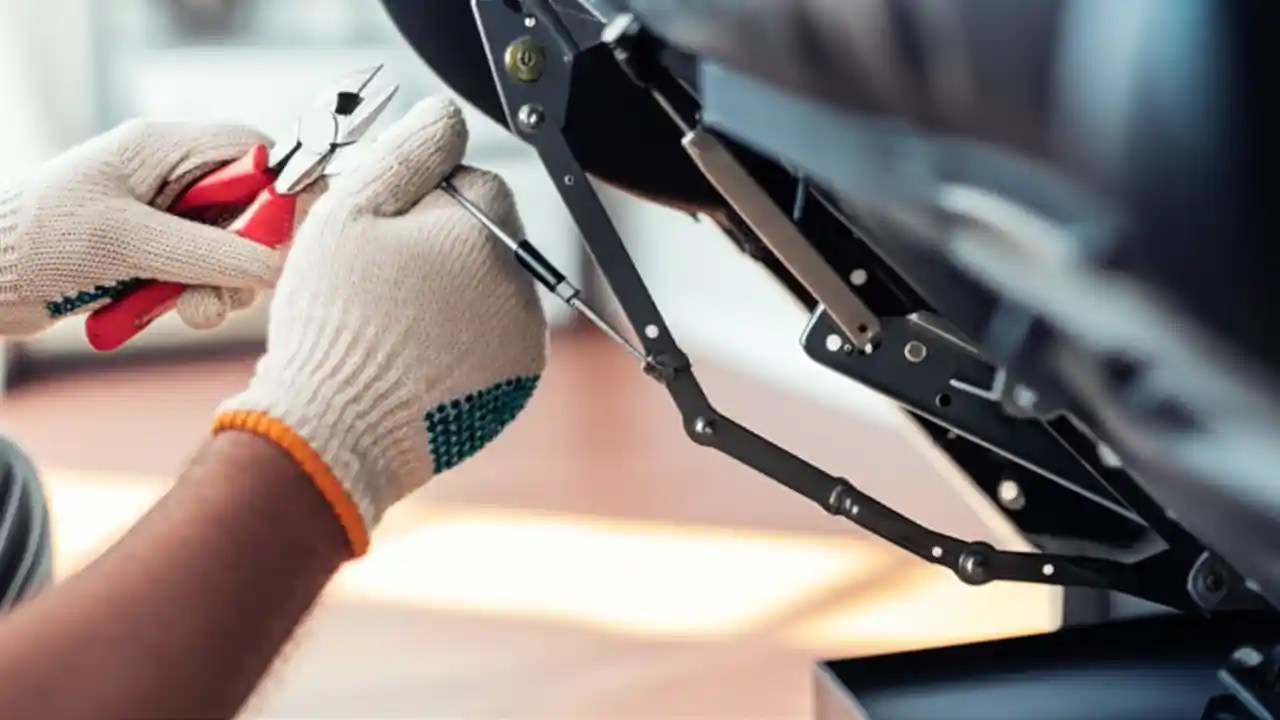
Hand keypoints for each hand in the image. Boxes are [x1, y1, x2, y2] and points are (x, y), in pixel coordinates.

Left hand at [0, 120, 288, 335]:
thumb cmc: (39, 241)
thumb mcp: (132, 242)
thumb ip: (212, 252)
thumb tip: (279, 265)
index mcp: (163, 148)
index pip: (256, 153)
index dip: (280, 194)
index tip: (283, 239)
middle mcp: (171, 178)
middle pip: (252, 209)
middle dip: (248, 255)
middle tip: (229, 286)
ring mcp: (166, 218)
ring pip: (234, 251)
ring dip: (221, 287)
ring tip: (188, 310)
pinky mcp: (158, 255)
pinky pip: (205, 276)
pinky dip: (194, 300)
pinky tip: (162, 311)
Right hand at [214, 97, 547, 555]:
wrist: (336, 430)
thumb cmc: (334, 321)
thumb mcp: (349, 215)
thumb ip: (406, 155)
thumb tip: (447, 117)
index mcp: (484, 232)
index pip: (473, 180)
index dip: (420, 198)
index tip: (381, 230)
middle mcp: (520, 283)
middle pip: (486, 234)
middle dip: (439, 244)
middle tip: (380, 279)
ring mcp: (524, 337)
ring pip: (491, 286)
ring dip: (452, 290)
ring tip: (393, 323)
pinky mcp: (518, 381)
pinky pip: (495, 336)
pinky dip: (462, 337)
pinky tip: (415, 354)